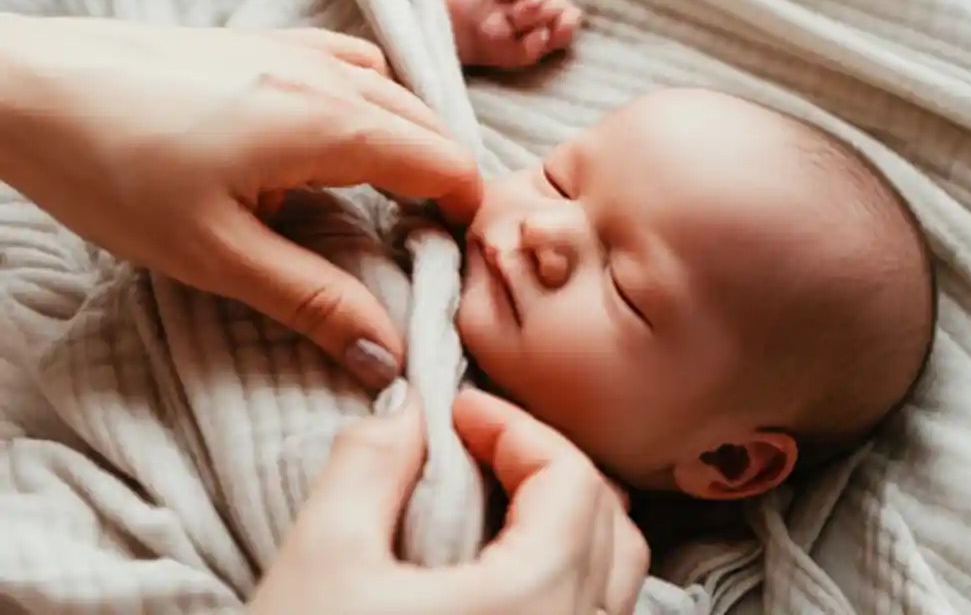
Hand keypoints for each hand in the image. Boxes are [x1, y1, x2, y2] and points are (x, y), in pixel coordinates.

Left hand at [0, 15, 480, 385]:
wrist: (26, 88)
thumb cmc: (113, 169)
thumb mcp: (217, 255)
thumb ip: (314, 303)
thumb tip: (387, 357)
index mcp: (332, 124)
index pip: (444, 163)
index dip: (466, 215)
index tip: (457, 261)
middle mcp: (329, 74)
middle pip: (429, 125)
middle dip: (444, 183)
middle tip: (427, 245)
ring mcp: (295, 47)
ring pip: (394, 91)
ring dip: (410, 141)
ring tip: (390, 195)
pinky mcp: (261, 40)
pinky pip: (350, 64)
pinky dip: (370, 102)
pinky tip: (337, 134)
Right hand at [248, 385, 647, 614]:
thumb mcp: (320, 563)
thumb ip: (367, 466)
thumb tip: (404, 414)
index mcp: (536, 598)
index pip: (571, 475)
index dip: (513, 425)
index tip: (455, 413)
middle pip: (608, 521)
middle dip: (545, 465)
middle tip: (475, 449)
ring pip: (611, 577)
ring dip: (563, 521)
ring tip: (489, 503)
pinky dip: (560, 575)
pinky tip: (491, 575)